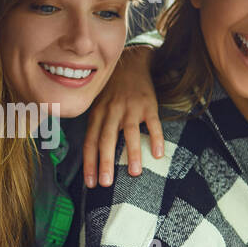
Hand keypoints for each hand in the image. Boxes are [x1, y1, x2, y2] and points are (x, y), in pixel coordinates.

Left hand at [83, 45, 163, 186]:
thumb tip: (90, 156)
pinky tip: (157, 154)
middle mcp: (112, 111)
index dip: (89, 163)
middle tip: (106, 183)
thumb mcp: (97, 104)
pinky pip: (153, 123)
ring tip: (135, 173)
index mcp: (97, 114)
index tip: (90, 183)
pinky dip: (156, 138)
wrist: (132, 63)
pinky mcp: (149, 105)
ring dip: (132, 154)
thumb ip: (95, 126)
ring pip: (130, 133)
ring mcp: (131, 108)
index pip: (90, 142)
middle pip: (106, 140)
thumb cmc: (112, 91)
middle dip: (105, 163)